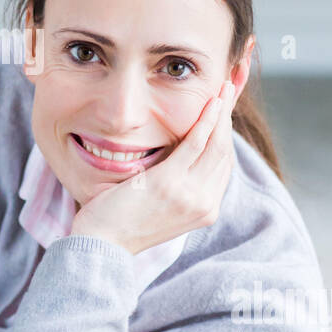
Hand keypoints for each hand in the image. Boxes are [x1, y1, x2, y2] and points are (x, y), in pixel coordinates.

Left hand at [70, 79, 234, 257]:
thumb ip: (175, 186)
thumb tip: (176, 159)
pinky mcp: (170, 183)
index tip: (225, 110)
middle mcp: (204, 204)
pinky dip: (207, 120)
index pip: (223, 165)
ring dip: (223, 112)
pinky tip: (212, 102)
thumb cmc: (121, 223)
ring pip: (217, 144)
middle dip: (230, 117)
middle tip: (231, 88)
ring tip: (225, 86)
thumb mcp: (158, 206)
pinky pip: (196, 144)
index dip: (226, 134)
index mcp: (204, 210)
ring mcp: (190, 195)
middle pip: (225, 151)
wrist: (101, 245)